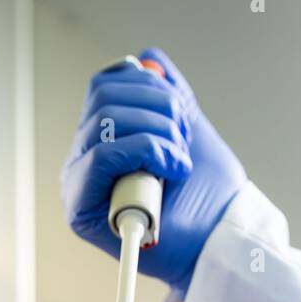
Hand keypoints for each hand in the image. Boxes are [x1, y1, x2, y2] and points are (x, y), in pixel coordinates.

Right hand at [60, 48, 246, 293]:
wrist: (220, 242)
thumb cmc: (208, 198)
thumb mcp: (191, 131)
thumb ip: (168, 95)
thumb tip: (149, 59)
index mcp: (104, 137)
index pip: (105, 84)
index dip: (147, 87)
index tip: (181, 114)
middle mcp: (84, 158)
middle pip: (102, 97)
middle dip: (157, 110)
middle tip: (183, 142)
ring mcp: (80, 183)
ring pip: (103, 123)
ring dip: (157, 134)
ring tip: (179, 162)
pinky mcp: (81, 211)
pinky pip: (101, 158)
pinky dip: (147, 154)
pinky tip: (171, 173)